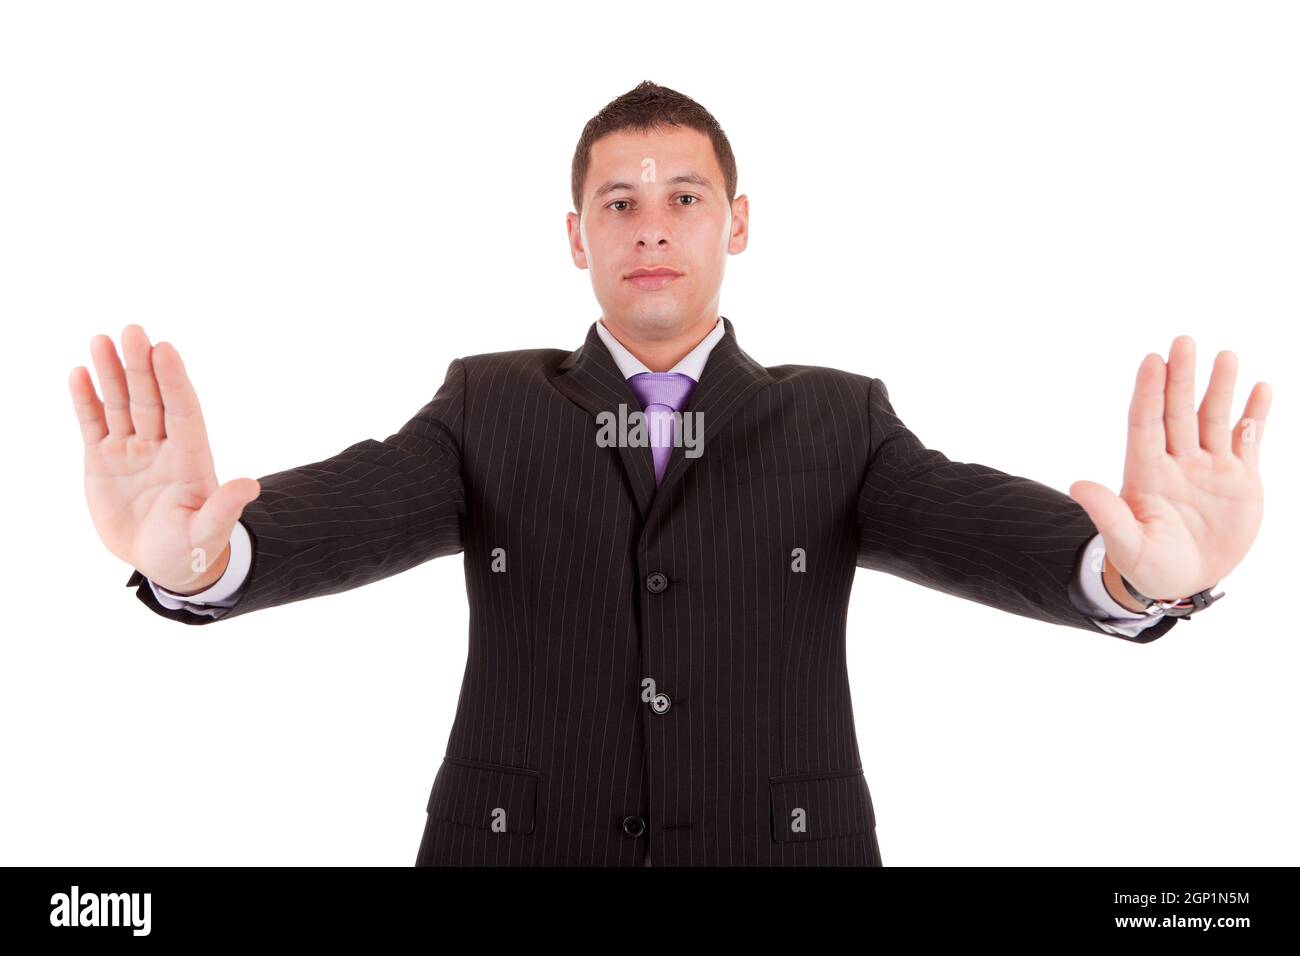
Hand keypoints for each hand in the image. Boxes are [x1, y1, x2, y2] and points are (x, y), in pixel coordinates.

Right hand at [69, 325, 260, 593]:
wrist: (165, 563)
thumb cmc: (192, 548)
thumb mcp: (208, 532)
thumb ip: (224, 508)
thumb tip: (250, 485)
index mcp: (191, 459)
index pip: (182, 412)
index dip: (174, 382)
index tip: (165, 350)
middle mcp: (161, 447)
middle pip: (149, 400)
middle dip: (140, 367)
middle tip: (133, 330)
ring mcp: (132, 451)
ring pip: (120, 405)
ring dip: (111, 374)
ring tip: (101, 340)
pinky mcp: (104, 461)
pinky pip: (94, 425)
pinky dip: (86, 401)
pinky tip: (79, 374)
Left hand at [1069, 336, 1269, 601]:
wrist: (1185, 582)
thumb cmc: (1148, 565)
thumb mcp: (1126, 543)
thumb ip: (1107, 514)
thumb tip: (1076, 486)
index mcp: (1146, 472)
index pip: (1146, 422)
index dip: (1149, 392)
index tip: (1151, 360)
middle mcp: (1177, 461)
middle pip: (1179, 411)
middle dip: (1181, 377)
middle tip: (1183, 340)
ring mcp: (1209, 468)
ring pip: (1214, 418)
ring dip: (1220, 388)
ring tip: (1224, 355)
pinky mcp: (1240, 480)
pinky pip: (1249, 440)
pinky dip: (1255, 416)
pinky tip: (1261, 389)